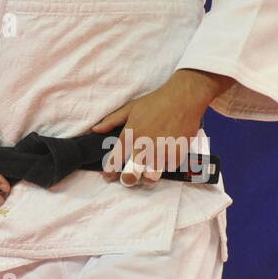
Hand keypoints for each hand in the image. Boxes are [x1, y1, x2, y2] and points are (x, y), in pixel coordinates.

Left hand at [88, 70, 232, 185]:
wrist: (182, 98)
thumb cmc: (155, 101)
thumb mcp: (130, 108)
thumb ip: (111, 120)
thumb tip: (95, 129)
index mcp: (131, 135)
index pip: (116, 159)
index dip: (109, 171)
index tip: (108, 176)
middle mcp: (145, 146)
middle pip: (132, 174)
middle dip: (128, 180)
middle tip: (128, 179)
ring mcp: (162, 151)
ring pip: (152, 177)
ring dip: (148, 177)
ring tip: (147, 173)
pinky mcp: (178, 153)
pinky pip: (169, 168)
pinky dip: (166, 166)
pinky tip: (164, 159)